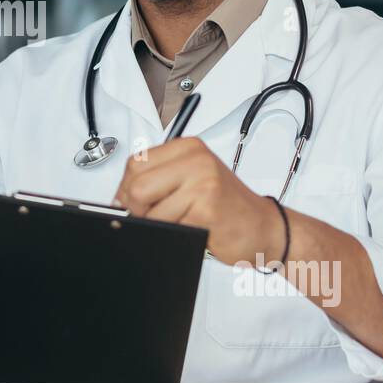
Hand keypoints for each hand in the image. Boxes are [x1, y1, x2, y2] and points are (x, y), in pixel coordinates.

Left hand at [112, 138, 282, 266]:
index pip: (134, 164)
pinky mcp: (206, 208)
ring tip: (183, 222)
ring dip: (159, 225)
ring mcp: (202, 181)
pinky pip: (168, 226)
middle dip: (138, 210)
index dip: (127, 190)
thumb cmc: (225, 207)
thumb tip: (118, 199)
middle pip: (136, 187)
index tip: (134, 204)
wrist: (263, 227)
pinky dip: (175, 234)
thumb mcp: (190, 180)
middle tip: (157, 218)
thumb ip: (156, 180)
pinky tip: (195, 228)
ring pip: (149, 211)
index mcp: (188, 147)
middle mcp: (195, 159)